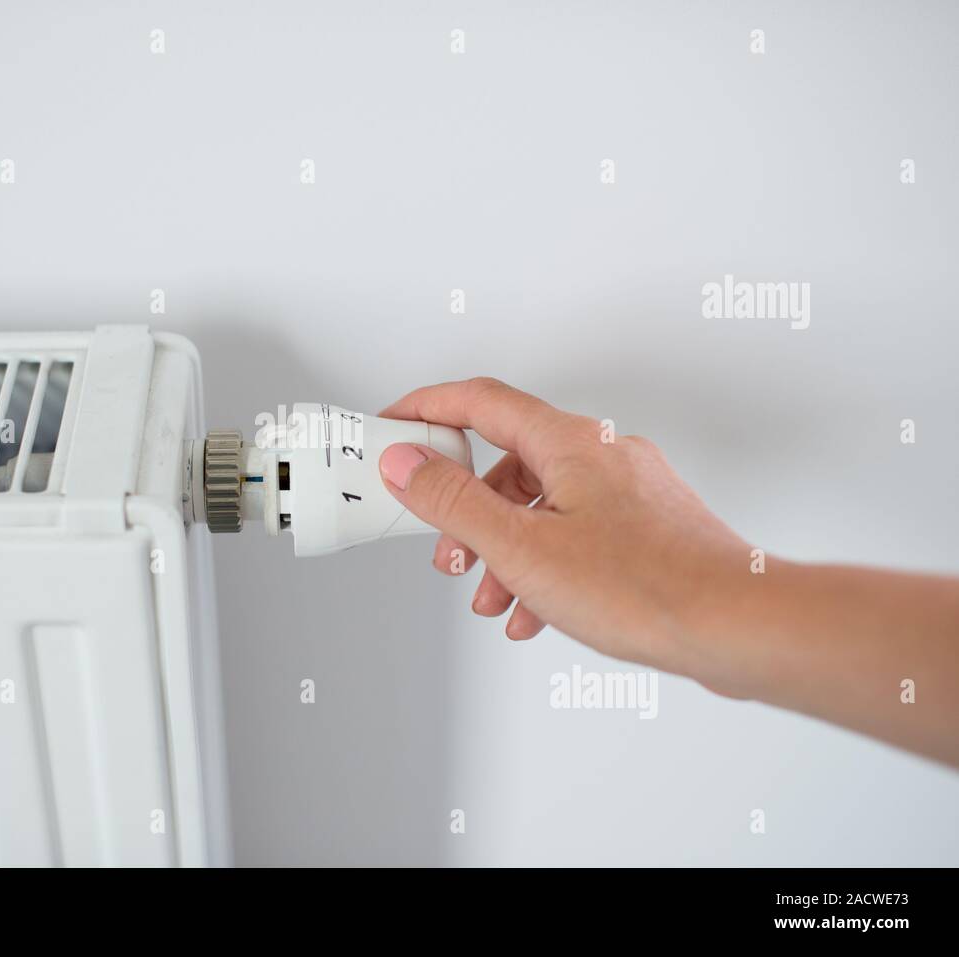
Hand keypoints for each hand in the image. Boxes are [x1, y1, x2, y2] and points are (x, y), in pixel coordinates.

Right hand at [377, 377, 752, 689]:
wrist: (734, 625)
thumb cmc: (648, 586)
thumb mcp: (520, 546)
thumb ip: (453, 501)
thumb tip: (406, 463)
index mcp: (570, 442)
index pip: (480, 402)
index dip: (428, 409)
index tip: (395, 424)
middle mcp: (603, 454)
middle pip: (508, 461)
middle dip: (466, 510)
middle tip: (445, 545)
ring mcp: (628, 492)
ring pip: (541, 505)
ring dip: (503, 550)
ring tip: (491, 595)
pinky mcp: (645, 529)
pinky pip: (574, 534)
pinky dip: (543, 566)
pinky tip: (535, 611)